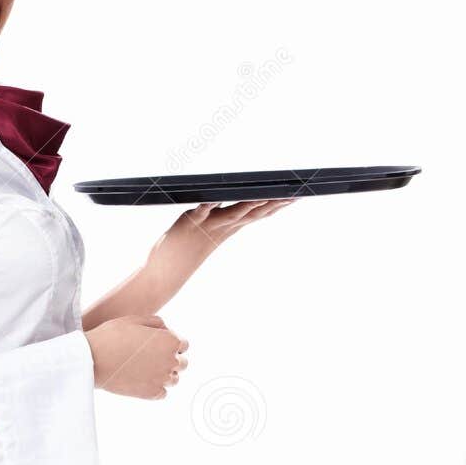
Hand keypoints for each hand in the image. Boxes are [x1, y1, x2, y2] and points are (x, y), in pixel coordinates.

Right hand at [84, 314, 187, 399]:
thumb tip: (166, 330)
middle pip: (182, 363)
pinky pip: (162, 393)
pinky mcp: (151, 393)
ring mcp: (162, 379)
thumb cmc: (111, 336)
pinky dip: (155, 387)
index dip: (170, 343)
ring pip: (173, 379)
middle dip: (170, 359)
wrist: (91, 359)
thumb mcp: (134, 320)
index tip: (157, 345)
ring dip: (164, 374)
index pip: (183, 344)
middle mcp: (171, 361)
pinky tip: (142, 380)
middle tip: (151, 357)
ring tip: (145, 369)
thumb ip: (156, 322)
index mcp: (169, 341)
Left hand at [169, 197, 296, 256]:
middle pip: (252, 213)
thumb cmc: (189, 246)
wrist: (167, 269)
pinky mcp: (189, 222)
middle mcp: (223, 225)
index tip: (299, 195)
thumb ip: (233, 214)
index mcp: (232, 226)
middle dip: (272, 203)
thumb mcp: (216, 228)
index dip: (279, 204)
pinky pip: (199, 212)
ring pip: (232, 214)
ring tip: (260, 197)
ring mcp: (207, 224)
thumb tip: (249, 201)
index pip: (260, 213)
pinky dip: (205, 206)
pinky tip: (210, 199)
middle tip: (292, 195)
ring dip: (246, 206)